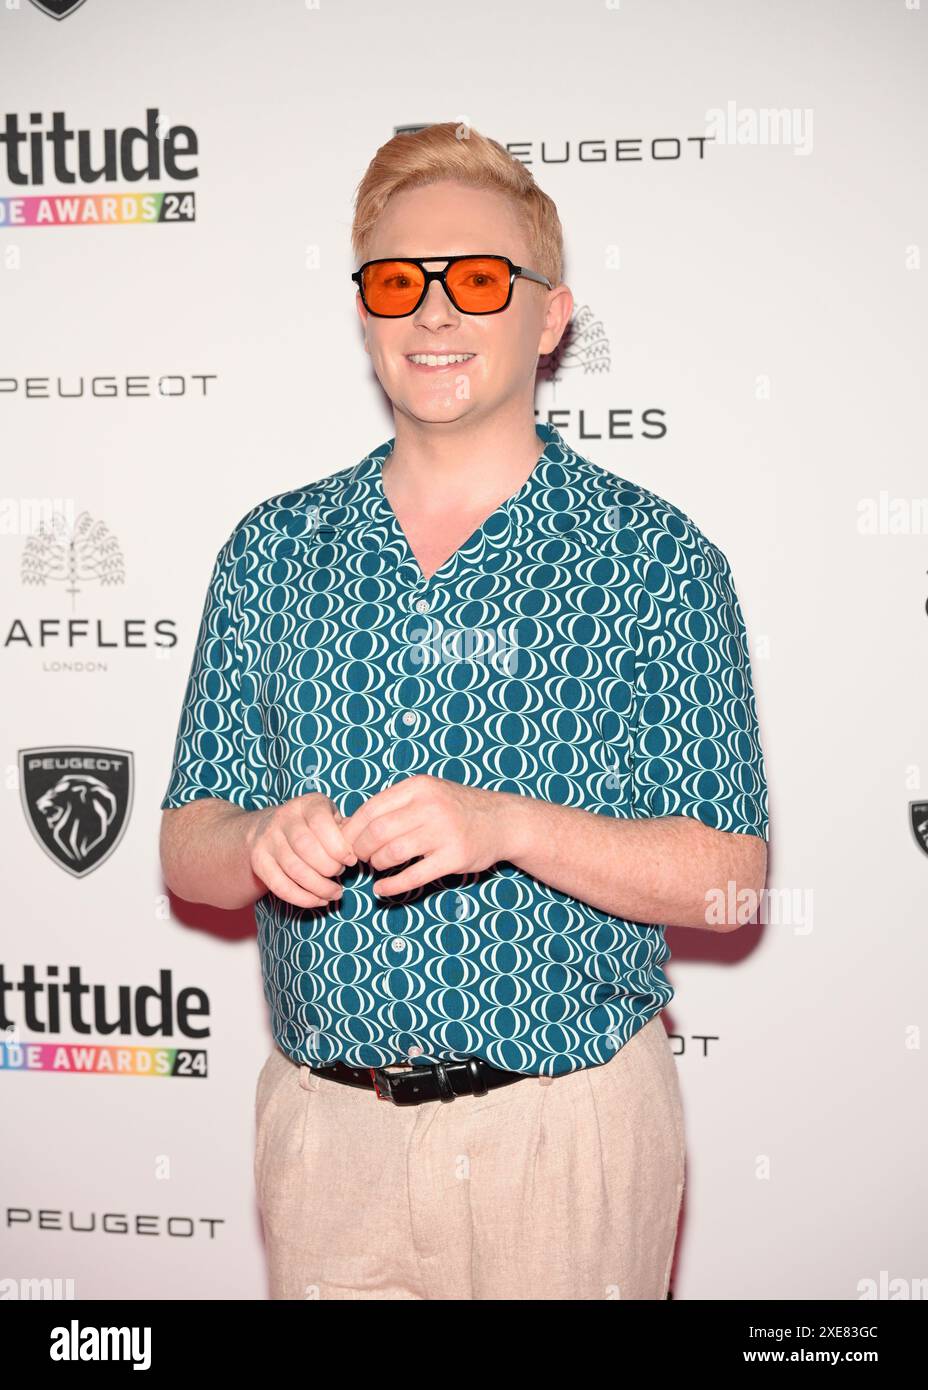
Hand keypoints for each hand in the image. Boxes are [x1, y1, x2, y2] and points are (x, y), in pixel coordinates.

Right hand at [245, 792, 356, 909]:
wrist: (265, 827)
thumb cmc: (310, 826)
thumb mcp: (329, 817)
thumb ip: (345, 829)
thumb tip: (361, 845)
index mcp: (306, 805)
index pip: (320, 822)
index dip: (338, 845)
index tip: (351, 860)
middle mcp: (283, 818)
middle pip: (306, 847)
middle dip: (329, 867)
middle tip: (340, 873)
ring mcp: (267, 840)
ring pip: (294, 869)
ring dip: (319, 887)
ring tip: (335, 892)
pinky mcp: (259, 861)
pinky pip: (280, 885)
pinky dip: (303, 898)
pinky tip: (319, 900)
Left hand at [339, 775, 513, 895]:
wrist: (502, 821)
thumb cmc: (455, 808)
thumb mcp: (426, 793)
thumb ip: (394, 805)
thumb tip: (348, 825)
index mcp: (418, 787)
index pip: (370, 809)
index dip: (352, 830)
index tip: (347, 843)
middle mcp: (431, 806)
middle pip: (377, 832)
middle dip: (360, 850)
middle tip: (360, 858)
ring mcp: (444, 832)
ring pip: (392, 853)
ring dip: (377, 864)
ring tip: (378, 866)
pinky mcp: (454, 858)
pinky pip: (413, 876)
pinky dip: (391, 886)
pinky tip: (381, 890)